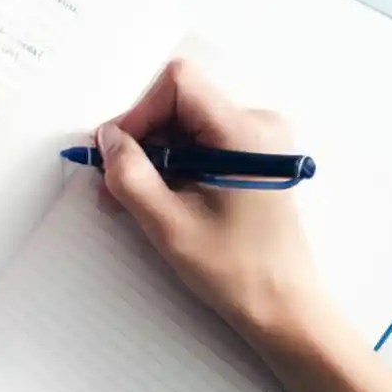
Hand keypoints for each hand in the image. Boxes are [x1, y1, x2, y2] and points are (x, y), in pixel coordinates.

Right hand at [96, 60, 319, 334]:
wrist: (284, 306)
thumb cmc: (234, 269)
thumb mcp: (169, 224)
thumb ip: (130, 175)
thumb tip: (106, 138)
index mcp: (244, 132)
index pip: (177, 84)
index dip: (138, 112)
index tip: (117, 153)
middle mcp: (257, 123)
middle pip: (179, 104)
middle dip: (141, 141)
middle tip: (112, 184)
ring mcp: (258, 139)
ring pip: (185, 125)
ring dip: (153, 158)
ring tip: (131, 200)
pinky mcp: (254, 157)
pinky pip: (201, 143)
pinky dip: (173, 166)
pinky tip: (160, 199)